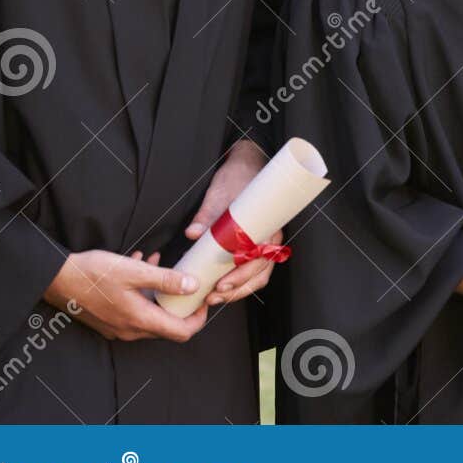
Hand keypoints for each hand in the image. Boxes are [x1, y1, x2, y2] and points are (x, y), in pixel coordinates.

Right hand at [43, 249, 208, 341]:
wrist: (56, 279)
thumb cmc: (93, 274)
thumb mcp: (133, 271)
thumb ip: (166, 280)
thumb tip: (193, 286)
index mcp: (140, 320)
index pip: (182, 332)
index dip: (198, 318)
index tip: (204, 300)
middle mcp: (130, 329)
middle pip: (168, 325)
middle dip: (181, 303)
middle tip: (188, 280)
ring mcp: (118, 327)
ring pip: (152, 314)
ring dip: (161, 292)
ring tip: (160, 265)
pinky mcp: (109, 320)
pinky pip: (136, 309)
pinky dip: (144, 291)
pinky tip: (141, 265)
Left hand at [185, 139, 277, 305]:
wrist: (246, 165)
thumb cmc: (238, 178)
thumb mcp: (221, 193)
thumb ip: (208, 215)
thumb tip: (192, 234)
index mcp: (268, 226)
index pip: (259, 260)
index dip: (241, 276)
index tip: (221, 284)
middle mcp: (270, 238)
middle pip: (259, 273)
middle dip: (236, 289)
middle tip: (212, 296)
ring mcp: (263, 242)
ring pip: (257, 275)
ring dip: (238, 290)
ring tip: (214, 297)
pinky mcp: (253, 244)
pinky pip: (252, 269)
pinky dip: (238, 282)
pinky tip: (220, 288)